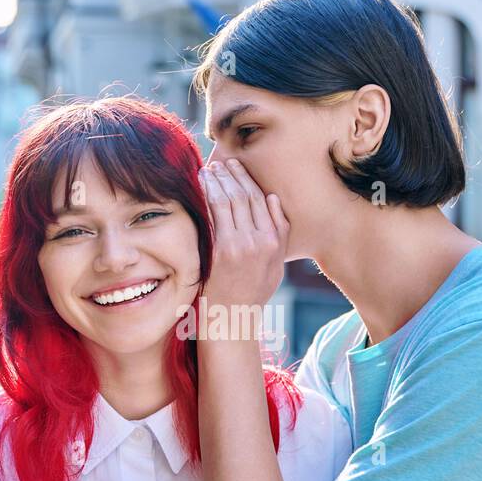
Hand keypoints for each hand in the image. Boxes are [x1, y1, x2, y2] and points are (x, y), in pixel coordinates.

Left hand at [198, 160, 288, 313]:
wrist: (232, 318)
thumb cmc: (253, 291)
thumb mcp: (276, 265)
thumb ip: (280, 232)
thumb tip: (273, 198)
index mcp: (273, 242)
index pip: (260, 200)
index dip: (247, 179)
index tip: (236, 167)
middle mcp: (258, 242)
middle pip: (244, 197)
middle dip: (231, 175)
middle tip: (221, 162)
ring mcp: (238, 246)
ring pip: (227, 202)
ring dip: (217, 181)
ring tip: (210, 169)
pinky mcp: (219, 252)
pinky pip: (213, 215)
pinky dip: (206, 197)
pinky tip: (201, 186)